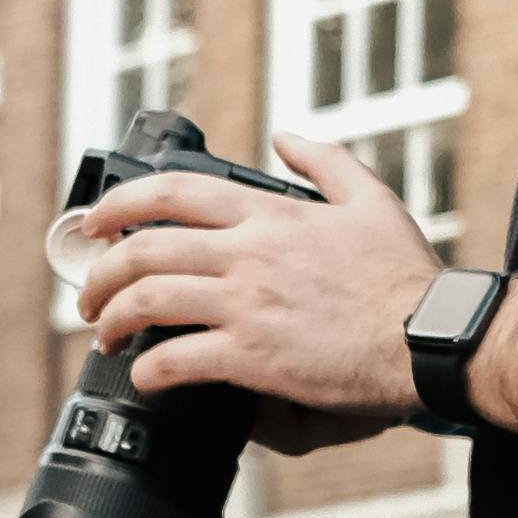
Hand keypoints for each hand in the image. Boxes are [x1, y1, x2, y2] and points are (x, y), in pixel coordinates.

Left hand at [73, 128, 430, 448]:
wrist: (428, 338)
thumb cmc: (405, 279)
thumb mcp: (370, 198)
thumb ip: (324, 161)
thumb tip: (286, 138)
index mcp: (269, 215)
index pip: (173, 192)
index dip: (120, 204)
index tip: (97, 223)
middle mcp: (248, 254)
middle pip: (143, 249)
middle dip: (100, 272)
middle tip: (88, 295)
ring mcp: (246, 305)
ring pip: (148, 301)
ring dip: (111, 320)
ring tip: (104, 336)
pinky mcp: (253, 357)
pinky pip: (178, 360)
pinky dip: (150, 372)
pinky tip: (147, 379)